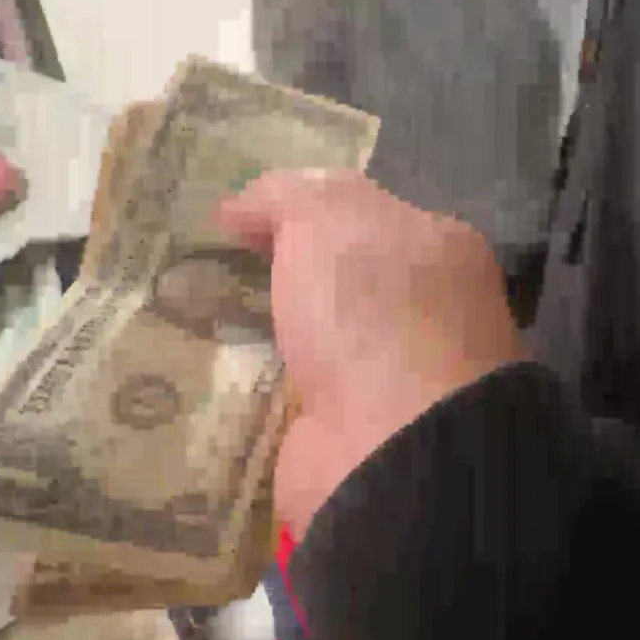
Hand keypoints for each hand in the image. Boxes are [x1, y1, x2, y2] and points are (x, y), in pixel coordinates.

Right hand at [217, 170, 526, 537]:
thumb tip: (242, 208)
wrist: (392, 445)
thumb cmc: (373, 308)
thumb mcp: (329, 216)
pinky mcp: (358, 443)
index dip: (306, 211)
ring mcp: (398, 386)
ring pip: (322, 349)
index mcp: (443, 251)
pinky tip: (217, 387)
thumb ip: (289, 195)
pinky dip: (267, 398)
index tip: (237, 224)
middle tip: (206, 274)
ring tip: (196, 328)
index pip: (373, 216)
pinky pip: (301, 407)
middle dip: (287, 282)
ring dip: (271, 343)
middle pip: (347, 285)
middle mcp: (434, 316)